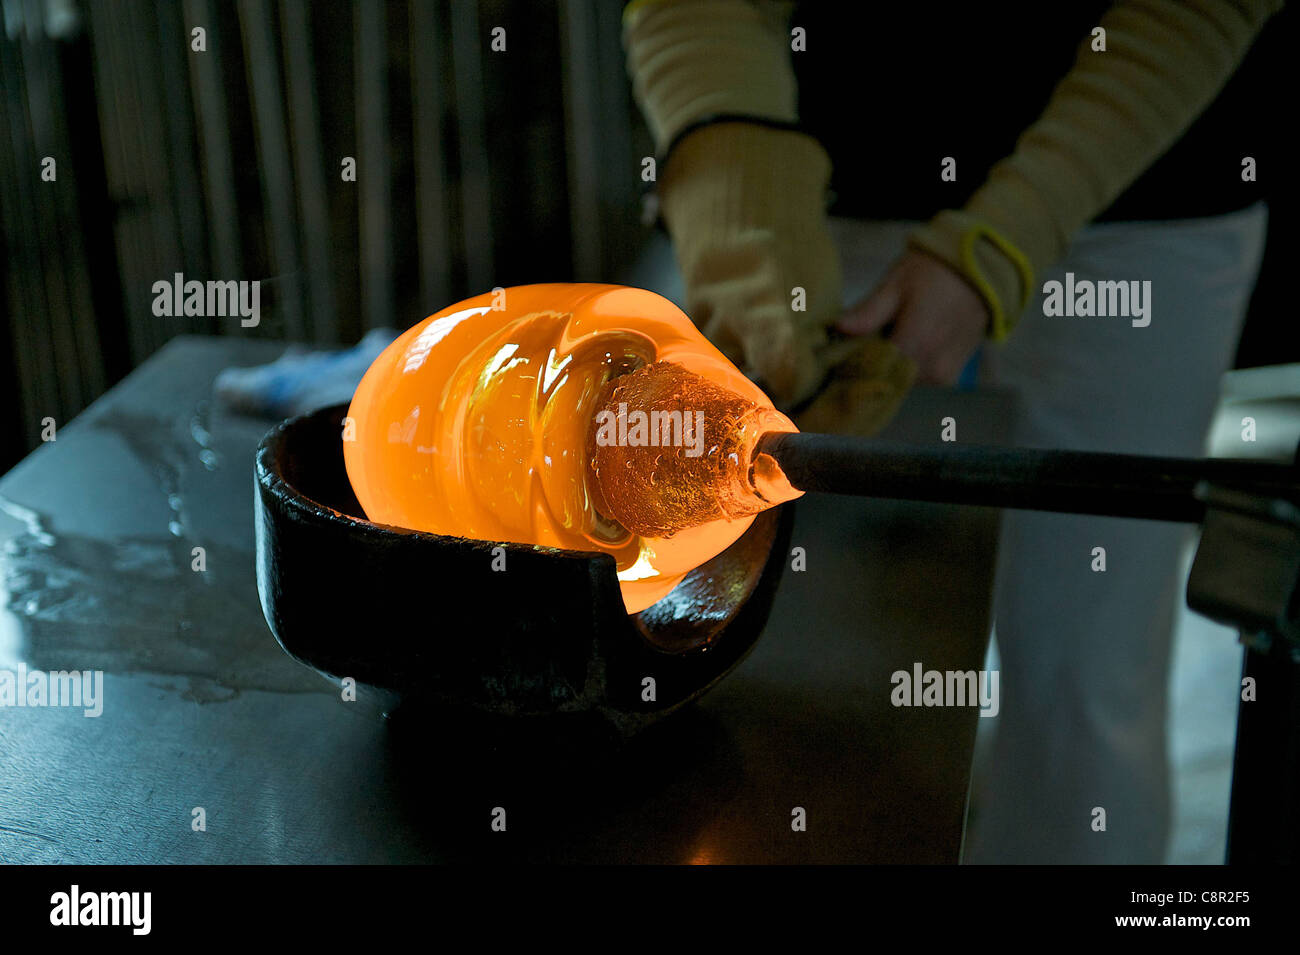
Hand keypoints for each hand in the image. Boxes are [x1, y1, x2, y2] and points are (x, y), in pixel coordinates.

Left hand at [836, 250, 988, 385]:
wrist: (983, 273)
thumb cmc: (935, 273)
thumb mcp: (896, 284)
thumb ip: (868, 311)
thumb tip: (837, 328)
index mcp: (916, 343)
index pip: (870, 370)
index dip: (851, 362)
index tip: (837, 351)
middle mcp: (931, 367)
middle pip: (883, 378)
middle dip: (868, 364)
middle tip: (858, 342)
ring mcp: (943, 376)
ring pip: (898, 382)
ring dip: (887, 367)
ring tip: (884, 339)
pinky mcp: (949, 378)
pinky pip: (916, 381)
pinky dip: (904, 368)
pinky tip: (903, 346)